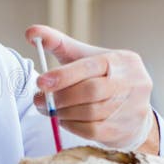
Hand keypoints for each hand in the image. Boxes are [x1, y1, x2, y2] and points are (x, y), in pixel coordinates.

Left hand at [25, 24, 157, 151]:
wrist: (131, 110)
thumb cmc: (101, 79)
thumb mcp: (83, 57)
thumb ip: (58, 43)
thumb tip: (30, 32)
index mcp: (122, 60)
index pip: (90, 66)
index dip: (63, 75)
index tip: (40, 82)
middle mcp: (133, 82)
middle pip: (91, 91)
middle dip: (60, 97)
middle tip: (39, 100)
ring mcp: (132, 107)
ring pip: (89, 113)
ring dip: (63, 112)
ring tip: (50, 110)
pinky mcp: (124, 129)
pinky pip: (92, 131)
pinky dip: (72, 126)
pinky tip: (63, 120)